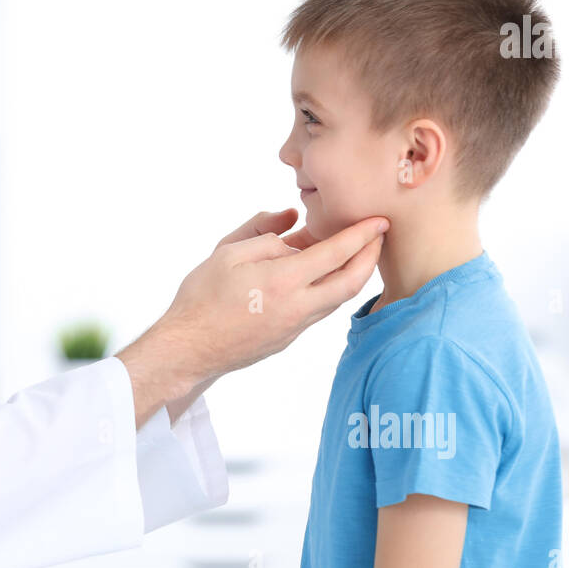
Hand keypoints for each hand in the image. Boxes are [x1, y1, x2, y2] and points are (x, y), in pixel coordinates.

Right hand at [159, 209, 388, 383]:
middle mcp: (297, 307)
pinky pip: (318, 310)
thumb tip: (291, 220)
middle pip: (351, 283)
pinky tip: (321, 276)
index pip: (336, 254)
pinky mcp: (288, 338)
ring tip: (355, 253)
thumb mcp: (227, 251)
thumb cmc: (202, 296)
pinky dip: (329, 290)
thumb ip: (263, 231)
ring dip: (353, 275)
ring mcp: (295, 327)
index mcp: (283, 280)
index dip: (361, 235)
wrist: (189, 348)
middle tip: (379, 237)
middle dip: (371, 258)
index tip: (378, 220)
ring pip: (337, 299)